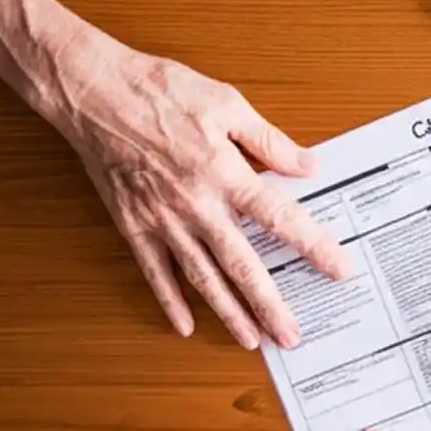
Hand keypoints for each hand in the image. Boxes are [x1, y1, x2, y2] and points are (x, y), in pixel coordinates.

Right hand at [52, 32, 349, 349]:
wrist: (92, 92)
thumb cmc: (159, 90)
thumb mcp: (227, 103)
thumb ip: (270, 141)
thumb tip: (308, 164)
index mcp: (226, 175)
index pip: (281, 219)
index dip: (313, 247)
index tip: (338, 270)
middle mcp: (197, 206)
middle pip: (242, 266)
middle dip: (269, 305)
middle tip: (291, 335)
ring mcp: (164, 220)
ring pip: (202, 278)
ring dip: (228, 313)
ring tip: (251, 340)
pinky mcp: (134, 224)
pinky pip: (155, 272)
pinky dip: (170, 301)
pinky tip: (186, 325)